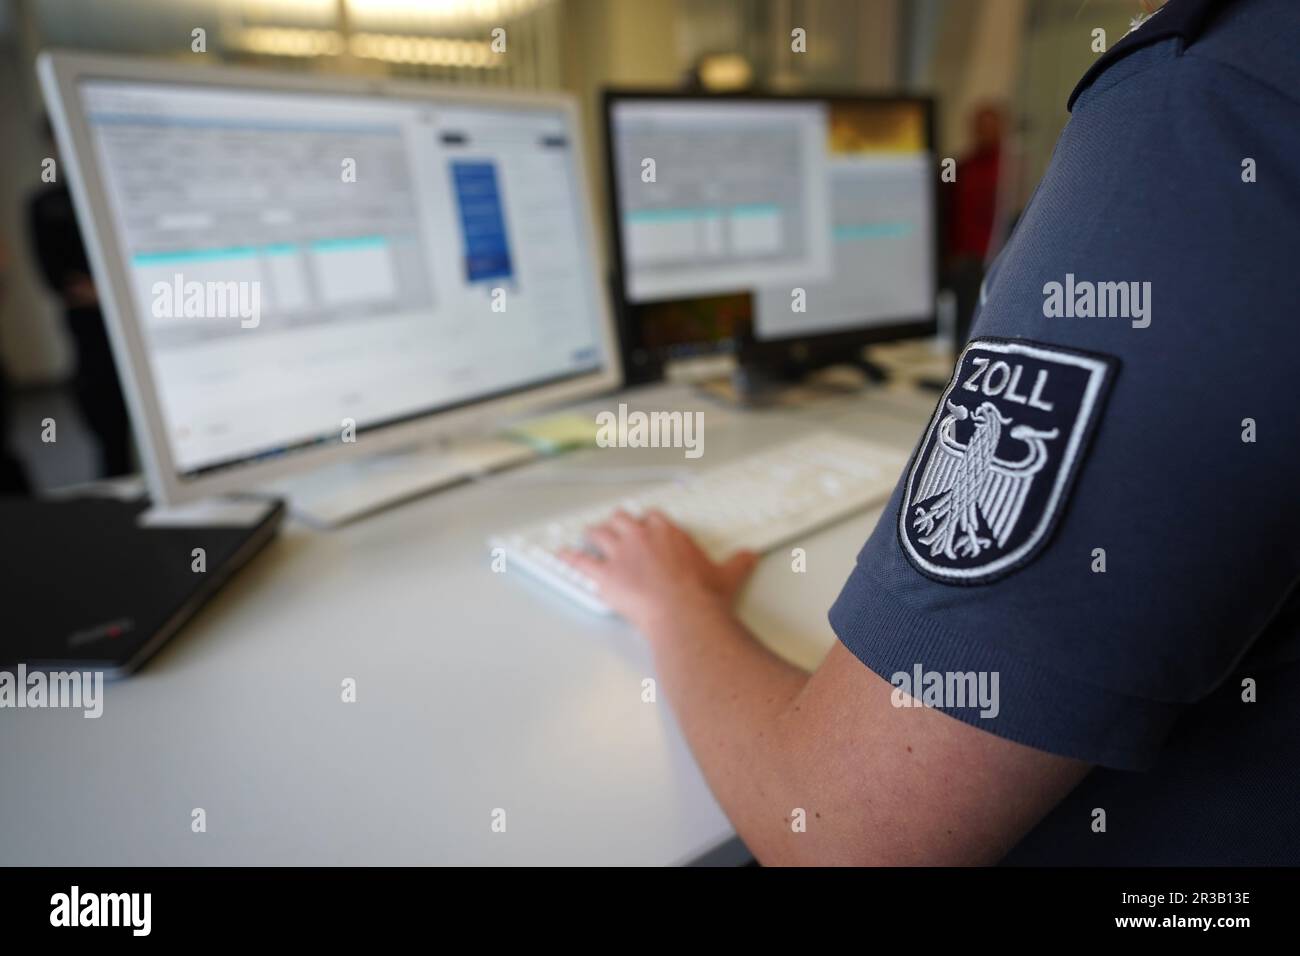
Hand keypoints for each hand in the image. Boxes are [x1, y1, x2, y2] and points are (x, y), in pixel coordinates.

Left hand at [557, 509, 758, 631]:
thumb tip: (749, 557)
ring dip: (593, 533)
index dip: (649, 523)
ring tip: (588, 533)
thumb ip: (738, 563)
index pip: (654, 518)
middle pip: (623, 520)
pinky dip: (571, 558)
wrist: (683, 612)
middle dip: (618, 523)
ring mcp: (621, 554)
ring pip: (600, 534)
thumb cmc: (703, 596)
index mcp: (669, 533)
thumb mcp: (727, 575)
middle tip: (615, 526)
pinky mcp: (605, 575)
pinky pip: (582, 562)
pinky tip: (563, 555)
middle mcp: (642, 538)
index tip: (648, 527)